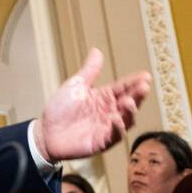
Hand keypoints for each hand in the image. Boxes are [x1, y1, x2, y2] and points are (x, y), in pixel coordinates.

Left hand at [36, 48, 151, 162]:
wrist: (45, 131)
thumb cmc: (60, 109)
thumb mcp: (75, 86)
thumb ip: (89, 71)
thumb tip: (97, 50)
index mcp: (105, 97)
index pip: (123, 88)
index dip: (135, 82)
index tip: (145, 76)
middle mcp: (109, 111)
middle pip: (129, 102)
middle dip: (138, 95)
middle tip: (143, 87)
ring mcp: (107, 127)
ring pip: (126, 120)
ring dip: (130, 111)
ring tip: (129, 102)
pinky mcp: (101, 142)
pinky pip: (114, 136)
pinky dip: (117, 128)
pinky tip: (116, 119)